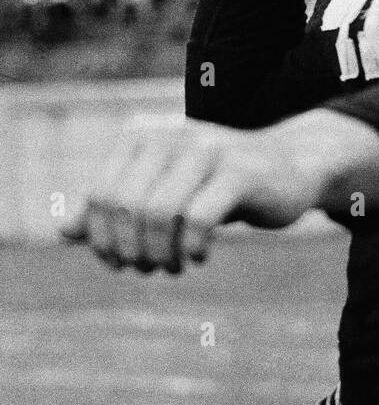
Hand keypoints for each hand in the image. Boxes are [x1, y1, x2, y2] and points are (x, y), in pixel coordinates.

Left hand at [60, 110, 378, 274]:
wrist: (289, 167)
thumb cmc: (218, 183)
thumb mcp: (163, 191)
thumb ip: (115, 208)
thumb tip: (63, 232)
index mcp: (143, 134)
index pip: (102, 195)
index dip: (103, 239)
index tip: (121, 264)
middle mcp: (170, 134)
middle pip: (126, 207)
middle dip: (131, 250)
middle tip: (148, 270)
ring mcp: (206, 149)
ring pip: (158, 214)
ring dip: (160, 254)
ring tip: (172, 267)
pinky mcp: (238, 171)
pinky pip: (199, 218)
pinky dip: (191, 247)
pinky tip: (198, 257)